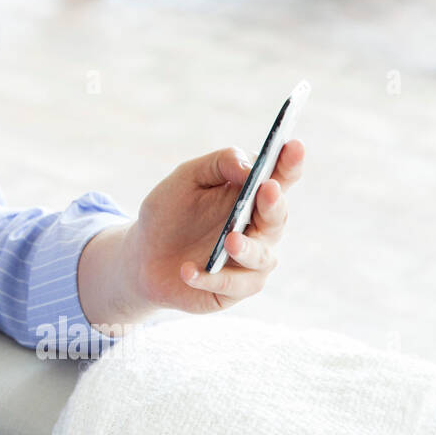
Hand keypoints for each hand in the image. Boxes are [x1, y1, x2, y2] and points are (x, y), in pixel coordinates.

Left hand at [123, 139, 304, 315]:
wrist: (142, 257)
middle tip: (266, 190)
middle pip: (277, 218)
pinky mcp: (232, 289)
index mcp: (252, 196)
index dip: (290, 163)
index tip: (294, 145)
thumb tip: (249, 166)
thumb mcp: (186, 179)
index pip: (280, 178)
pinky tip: (187, 270)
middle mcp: (259, 229)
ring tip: (230, 239)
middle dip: (273, 204)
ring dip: (248, 248)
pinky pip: (230, 285)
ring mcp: (250, 261)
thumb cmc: (170, 213)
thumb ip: (218, 165)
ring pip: (262, 258)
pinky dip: (209, 277)